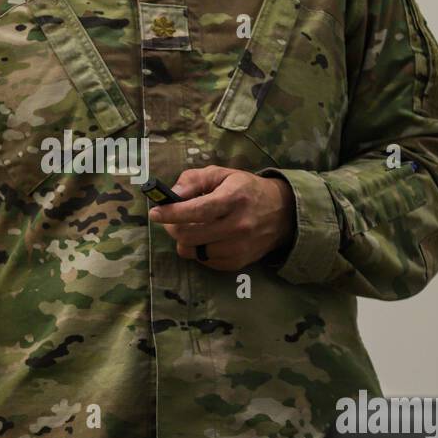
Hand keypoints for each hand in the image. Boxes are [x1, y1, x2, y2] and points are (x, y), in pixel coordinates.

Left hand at [147, 165, 296, 269]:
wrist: (282, 213)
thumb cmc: (245, 189)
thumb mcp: (222, 175)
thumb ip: (193, 180)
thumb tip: (171, 194)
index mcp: (234, 198)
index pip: (198, 210)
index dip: (172, 213)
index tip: (154, 213)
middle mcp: (239, 225)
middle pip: (190, 235)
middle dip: (173, 227)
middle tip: (172, 219)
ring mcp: (239, 247)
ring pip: (193, 251)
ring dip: (184, 240)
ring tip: (192, 228)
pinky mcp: (238, 262)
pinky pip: (204, 261)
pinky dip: (198, 250)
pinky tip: (207, 238)